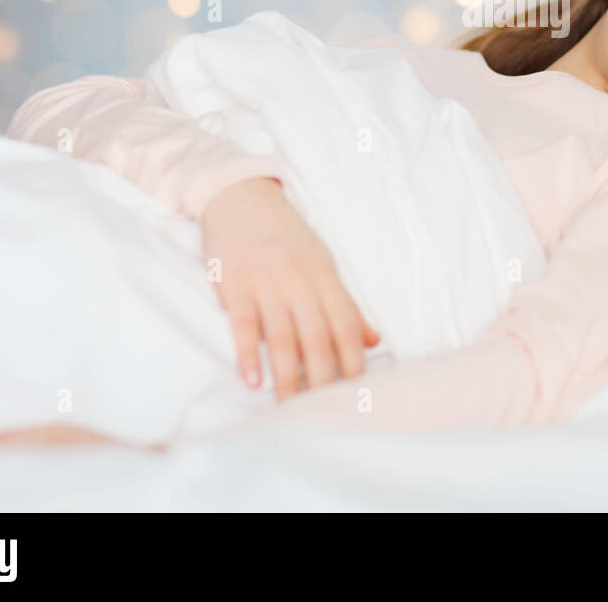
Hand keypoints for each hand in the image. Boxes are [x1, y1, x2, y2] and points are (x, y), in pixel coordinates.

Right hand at [200, 178, 379, 400]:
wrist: (242, 197)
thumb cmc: (286, 237)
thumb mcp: (322, 263)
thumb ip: (345, 304)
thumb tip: (374, 340)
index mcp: (325, 276)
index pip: (345, 323)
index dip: (353, 358)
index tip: (357, 390)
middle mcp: (298, 281)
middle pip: (315, 336)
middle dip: (322, 375)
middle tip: (323, 409)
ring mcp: (265, 283)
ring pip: (281, 336)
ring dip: (287, 374)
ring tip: (291, 406)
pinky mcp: (234, 285)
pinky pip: (242, 324)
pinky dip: (247, 354)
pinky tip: (253, 380)